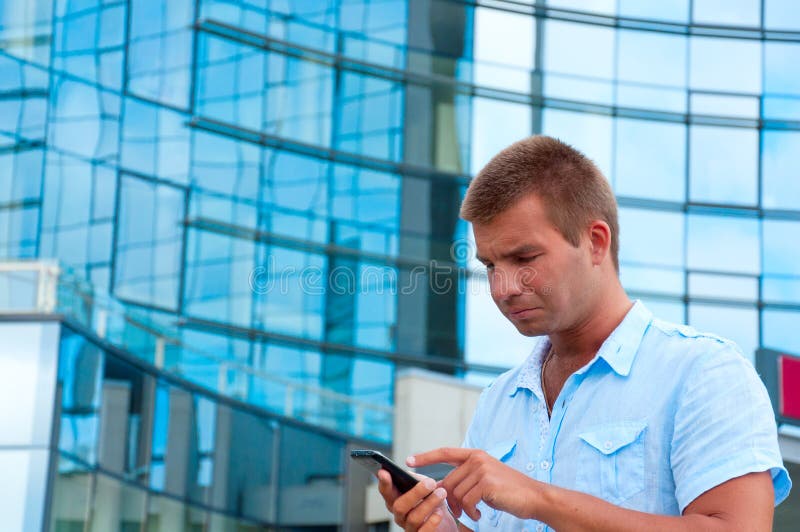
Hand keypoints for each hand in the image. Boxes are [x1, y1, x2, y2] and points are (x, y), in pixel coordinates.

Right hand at [376, 469, 458, 530]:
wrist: (446, 523)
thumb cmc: (433, 501)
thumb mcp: (426, 487)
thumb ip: (417, 480)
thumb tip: (409, 471)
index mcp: (396, 500)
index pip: (385, 492)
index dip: (384, 483)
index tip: (384, 471)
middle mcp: (399, 515)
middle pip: (399, 506)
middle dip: (415, 493)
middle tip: (430, 482)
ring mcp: (408, 528)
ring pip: (413, 518)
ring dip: (429, 504)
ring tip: (441, 493)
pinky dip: (432, 522)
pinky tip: (440, 513)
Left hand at [408, 448, 542, 521]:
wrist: (533, 497)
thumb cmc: (508, 491)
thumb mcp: (485, 478)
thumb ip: (466, 477)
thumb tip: (442, 487)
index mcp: (475, 454)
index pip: (444, 452)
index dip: (425, 457)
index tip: (408, 461)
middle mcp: (477, 458)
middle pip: (448, 481)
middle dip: (449, 500)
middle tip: (458, 512)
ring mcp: (481, 469)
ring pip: (456, 493)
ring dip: (461, 509)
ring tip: (473, 514)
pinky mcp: (486, 483)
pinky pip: (466, 501)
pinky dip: (470, 513)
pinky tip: (479, 515)